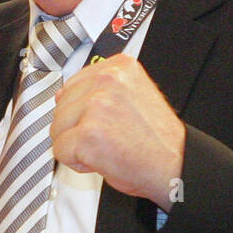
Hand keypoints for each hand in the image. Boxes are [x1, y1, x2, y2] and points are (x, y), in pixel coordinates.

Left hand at [50, 55, 185, 210]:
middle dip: (77, 129)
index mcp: (119, 66)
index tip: (108, 122)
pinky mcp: (88, 134)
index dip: (84, 112)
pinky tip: (102, 159)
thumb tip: (60, 95)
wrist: (176, 167)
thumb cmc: (155, 140)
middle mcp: (108, 80)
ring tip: (107, 147)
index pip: (72, 85)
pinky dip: (77, 162)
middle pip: (60, 107)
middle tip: (110, 138)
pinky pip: (60, 151)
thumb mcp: (130, 97)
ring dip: (76, 145)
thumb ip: (97, 91)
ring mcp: (97, 105)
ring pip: (57, 129)